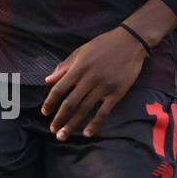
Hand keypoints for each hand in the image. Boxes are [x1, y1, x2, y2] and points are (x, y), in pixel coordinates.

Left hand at [41, 26, 148, 140]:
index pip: (59, 89)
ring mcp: (104, 86)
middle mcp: (90, 78)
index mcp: (79, 67)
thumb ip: (64, 67)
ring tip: (63, 135)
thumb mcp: (81, 51)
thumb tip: (47, 81)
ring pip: (84, 109)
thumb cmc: (104, 45)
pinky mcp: (117, 93)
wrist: (131, 42)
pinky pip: (104, 112)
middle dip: (59, 119)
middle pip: (70, 103)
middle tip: (52, 130)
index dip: (50, 102)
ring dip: (72, 124)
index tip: (44, 112)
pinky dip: (94, 123)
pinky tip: (87, 133)